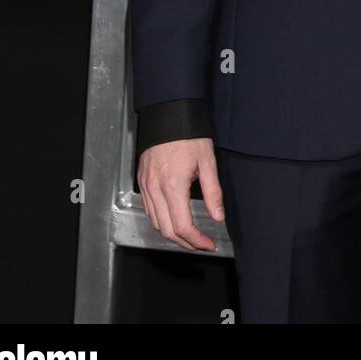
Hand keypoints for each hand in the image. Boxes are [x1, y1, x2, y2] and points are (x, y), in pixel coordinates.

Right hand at [137, 136, 225, 251]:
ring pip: (155, 223)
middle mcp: (155, 188)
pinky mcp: (142, 181)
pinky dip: (161, 220)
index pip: (182, 226)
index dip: (196, 241)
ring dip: (172, 234)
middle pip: (167, 230)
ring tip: (190, 234)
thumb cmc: (188, 134)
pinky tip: (173, 218)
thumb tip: (218, 216)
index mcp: (173, 185)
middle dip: (185, 242)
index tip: (208, 244)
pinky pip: (149, 210)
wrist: (168, 114)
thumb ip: (213, 192)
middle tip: (201, 243)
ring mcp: (146, 185)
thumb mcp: (207, 161)